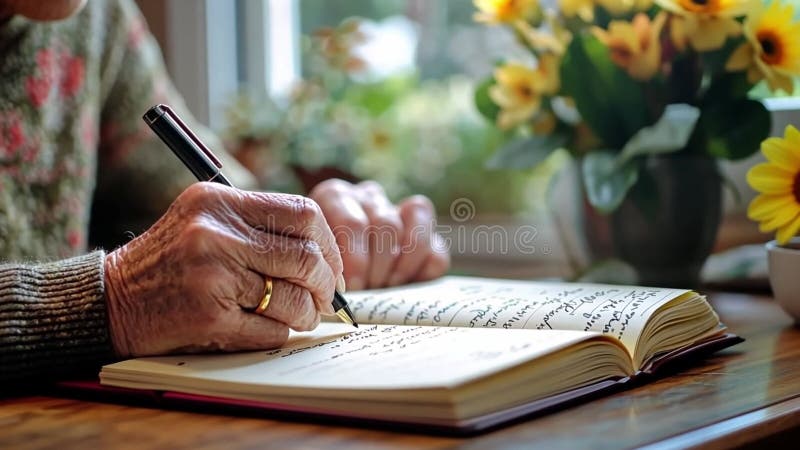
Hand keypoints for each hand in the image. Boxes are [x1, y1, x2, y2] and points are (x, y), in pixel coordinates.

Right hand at [104, 183, 343, 357]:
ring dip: (307, 314)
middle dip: (326, 284)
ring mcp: (211, 275)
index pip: (303, 212)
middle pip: (305, 256)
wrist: (111, 299)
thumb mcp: (206, 220)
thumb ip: (258, 225)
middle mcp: (215, 233)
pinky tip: (269, 328)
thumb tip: (324, 253)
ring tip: (302, 316)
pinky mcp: (207, 315)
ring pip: (293, 297)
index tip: (331, 265)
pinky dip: (280, 332)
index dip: (328, 243)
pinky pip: (270, 329)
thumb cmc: (169, 261)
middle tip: (326, 298)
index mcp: (220, 202)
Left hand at [309, 179, 449, 289]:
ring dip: (400, 269)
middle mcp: (369, 197)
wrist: (330, 274)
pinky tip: (402, 286)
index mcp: (336, 196)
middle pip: (386, 226)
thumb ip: (325, 267)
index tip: (352, 287)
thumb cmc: (319, 270)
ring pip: (415, 233)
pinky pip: (437, 255)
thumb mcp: (315, 263)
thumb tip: (340, 290)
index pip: (354, 223)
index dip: (355, 260)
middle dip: (377, 266)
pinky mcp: (429, 238)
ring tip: (385, 287)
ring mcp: (402, 213)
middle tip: (369, 289)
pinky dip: (422, 275)